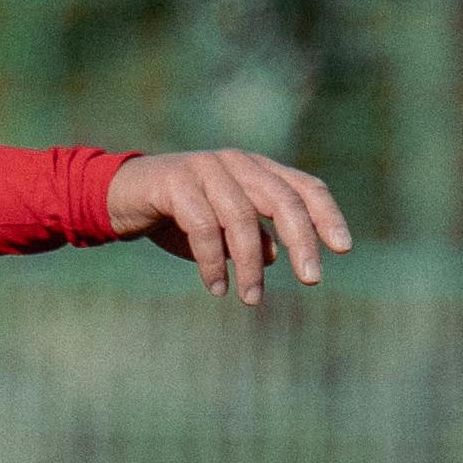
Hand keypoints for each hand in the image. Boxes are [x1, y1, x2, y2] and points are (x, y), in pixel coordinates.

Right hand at [106, 147, 356, 304]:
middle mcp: (236, 163)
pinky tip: (217, 288)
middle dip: (302, 241)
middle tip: (312, 279)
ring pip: (242, 218)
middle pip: (282, 199)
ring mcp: (205, 168)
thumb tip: (277, 256)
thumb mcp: (221, 231)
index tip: (343, 249)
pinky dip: (212, 261)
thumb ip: (251, 239)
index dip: (327, 215)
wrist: (119, 198)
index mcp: (255, 170)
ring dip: (249, 264)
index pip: (304, 187)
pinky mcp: (175, 181)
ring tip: (251, 299)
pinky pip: (202, 225)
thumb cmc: (176, 215)